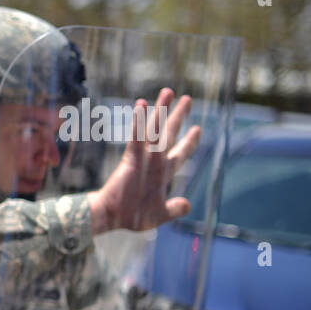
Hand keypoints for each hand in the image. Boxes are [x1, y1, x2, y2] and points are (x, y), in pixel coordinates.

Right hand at [88, 88, 200, 234]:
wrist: (113, 217)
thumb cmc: (132, 217)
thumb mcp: (160, 214)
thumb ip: (174, 209)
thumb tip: (187, 204)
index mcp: (163, 174)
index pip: (180, 153)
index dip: (189, 142)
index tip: (197, 128)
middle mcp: (155, 161)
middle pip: (170, 134)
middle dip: (178, 116)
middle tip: (187, 98)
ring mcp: (144, 158)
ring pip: (155, 129)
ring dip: (162, 110)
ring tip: (168, 91)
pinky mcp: (131, 157)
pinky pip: (136, 136)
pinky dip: (138, 121)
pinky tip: (141, 105)